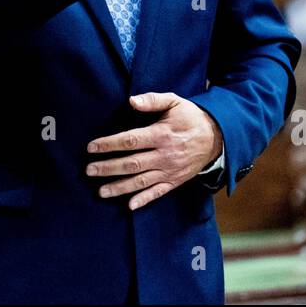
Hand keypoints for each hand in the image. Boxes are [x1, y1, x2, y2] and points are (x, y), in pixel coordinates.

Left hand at [85, 93, 222, 209]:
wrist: (217, 137)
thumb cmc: (190, 117)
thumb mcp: (174, 101)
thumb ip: (152, 100)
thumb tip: (131, 101)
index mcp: (162, 135)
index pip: (130, 141)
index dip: (109, 144)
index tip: (91, 147)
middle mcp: (164, 155)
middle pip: (131, 163)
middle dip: (108, 167)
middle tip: (89, 170)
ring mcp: (170, 170)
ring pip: (141, 181)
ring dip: (119, 187)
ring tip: (100, 191)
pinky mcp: (175, 181)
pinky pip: (158, 193)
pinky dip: (144, 200)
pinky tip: (129, 206)